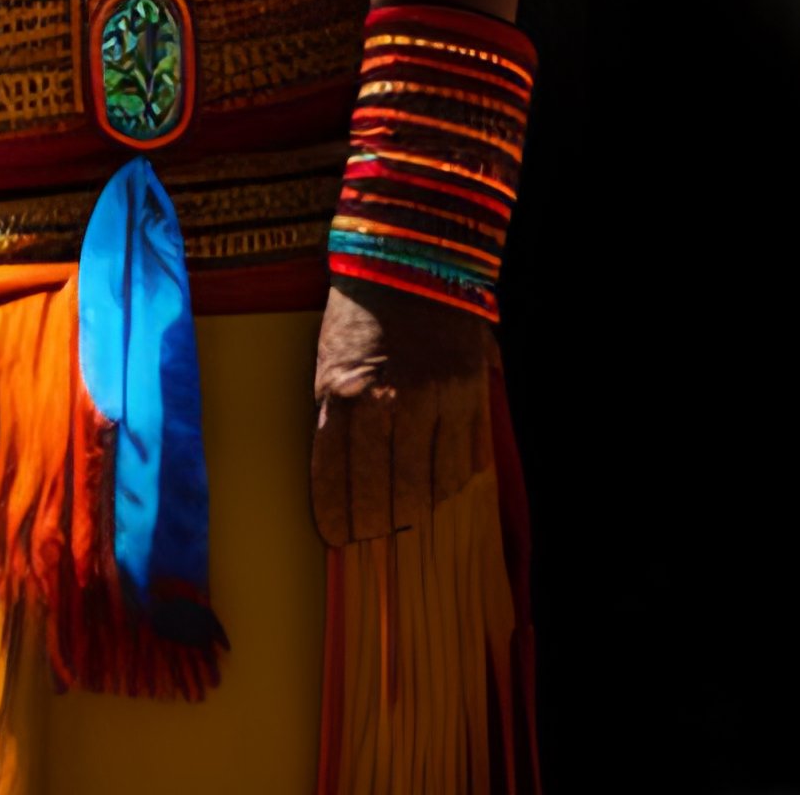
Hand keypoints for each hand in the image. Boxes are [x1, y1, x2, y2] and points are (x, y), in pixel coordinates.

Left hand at [311, 278, 495, 547]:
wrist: (410, 260)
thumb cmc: (359, 314)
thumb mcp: (328, 361)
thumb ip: (334, 417)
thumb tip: (338, 478)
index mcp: (345, 391)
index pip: (338, 474)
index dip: (338, 513)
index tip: (336, 537)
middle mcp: (391, 402)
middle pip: (385, 491)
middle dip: (375, 523)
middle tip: (370, 539)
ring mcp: (436, 401)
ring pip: (429, 485)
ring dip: (414, 510)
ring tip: (403, 521)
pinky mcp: (471, 396)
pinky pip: (465, 461)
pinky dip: (451, 481)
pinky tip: (439, 490)